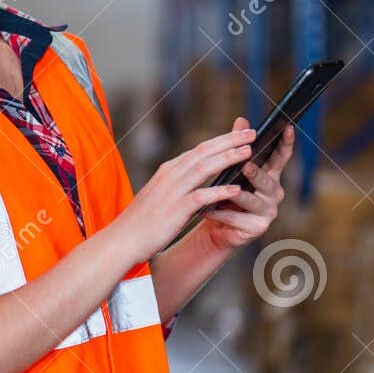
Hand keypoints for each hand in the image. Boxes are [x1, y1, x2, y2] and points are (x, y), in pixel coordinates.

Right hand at [112, 126, 256, 259]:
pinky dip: (218, 191)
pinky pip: (200, 197)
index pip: (199, 149)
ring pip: (204, 168)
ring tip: (248, 152)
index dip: (221, 140)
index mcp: (168, 171)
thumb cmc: (141, 221)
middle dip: (229, 141)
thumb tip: (194, 174)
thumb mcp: (159, 194)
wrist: (122, 240)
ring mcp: (172, 192)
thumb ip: (176, 182)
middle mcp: (170, 176)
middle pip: (204, 152)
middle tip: (251, 132)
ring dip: (227, 158)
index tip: (240, 133)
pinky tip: (235, 189)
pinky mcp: (174, 210)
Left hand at [200, 117, 293, 250]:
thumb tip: (241, 120)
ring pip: (251, 200)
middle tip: (246, 166)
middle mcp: (273, 193)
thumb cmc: (225, 194)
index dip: (286, 143)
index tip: (288, 128)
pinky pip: (236, 218)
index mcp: (269, 175)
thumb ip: (237, 145)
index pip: (280, 156)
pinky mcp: (257, 228)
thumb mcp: (230, 168)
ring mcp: (267, 211)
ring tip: (224, 189)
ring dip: (236, 195)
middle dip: (256, 173)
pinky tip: (205, 209)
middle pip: (267, 180)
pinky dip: (219, 213)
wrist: (216, 225)